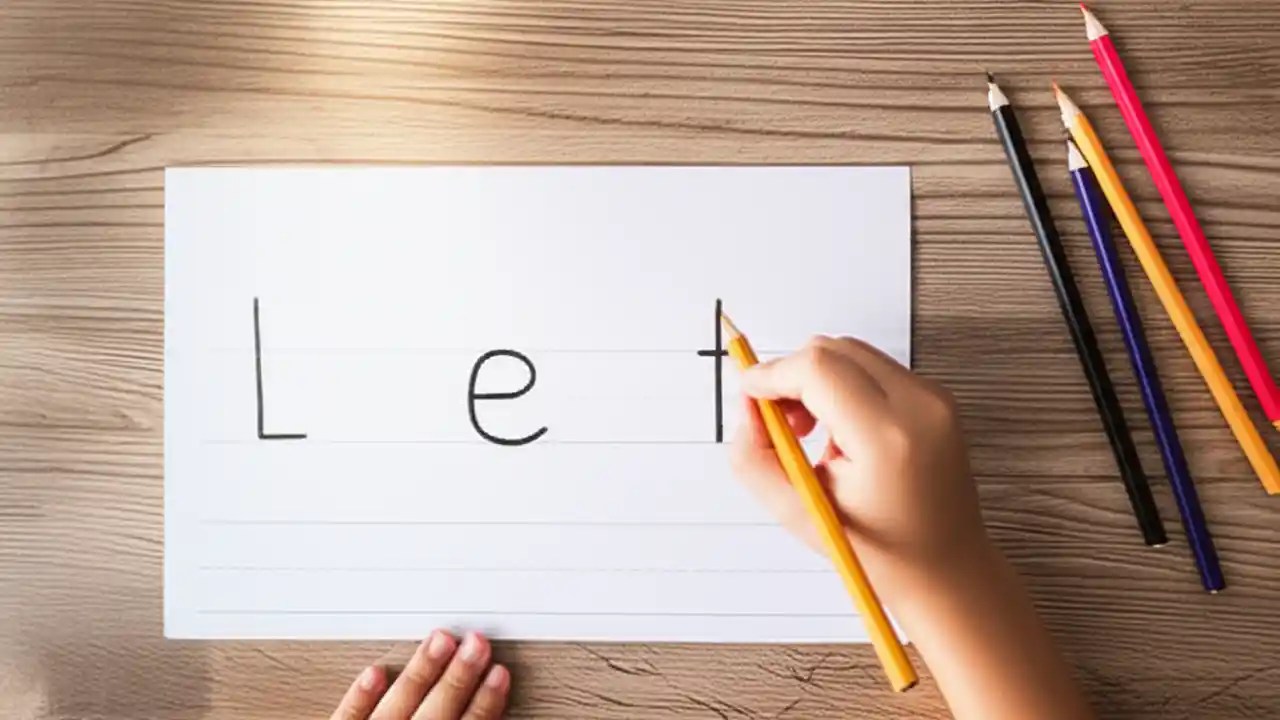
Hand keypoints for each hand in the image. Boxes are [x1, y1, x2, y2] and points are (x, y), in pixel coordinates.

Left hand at [330, 630, 508, 719]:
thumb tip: (487, 710)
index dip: (486, 700)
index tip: (500, 674)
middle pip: (437, 711)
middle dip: (459, 675)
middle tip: (477, 643)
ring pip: (396, 705)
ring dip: (421, 671)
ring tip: (439, 640)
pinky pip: (347, 718)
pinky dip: (360, 696)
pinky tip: (375, 671)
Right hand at [730, 335, 988, 605]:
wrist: (947, 569)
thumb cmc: (882, 553)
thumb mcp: (799, 514)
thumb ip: (755, 458)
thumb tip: (747, 408)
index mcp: (887, 440)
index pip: (817, 368)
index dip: (772, 374)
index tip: (750, 394)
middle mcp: (919, 407)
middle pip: (832, 350)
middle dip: (792, 376)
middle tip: (777, 421)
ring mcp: (934, 398)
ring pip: (851, 353)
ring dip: (816, 380)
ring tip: (810, 432)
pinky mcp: (936, 396)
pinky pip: (873, 368)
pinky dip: (842, 387)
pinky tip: (839, 433)